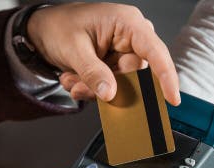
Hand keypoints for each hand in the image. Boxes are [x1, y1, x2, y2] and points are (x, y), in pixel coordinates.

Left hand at [26, 3, 179, 103]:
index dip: (166, 75)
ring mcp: (121, 51)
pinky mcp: (113, 64)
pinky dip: (91, 87)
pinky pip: (110, 85)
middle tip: (79, 85)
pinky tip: (74, 78)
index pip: (154, 51)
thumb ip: (93, 73)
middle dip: (107, 85)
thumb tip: (111, 94)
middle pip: (134, 74)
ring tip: (72, 78)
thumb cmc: (58, 27)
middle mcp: (130, 37)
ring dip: (94, 87)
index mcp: (127, 23)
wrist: (41, 30)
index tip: (172, 98)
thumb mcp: (73, 50)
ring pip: (121, 84)